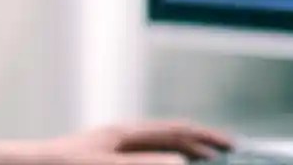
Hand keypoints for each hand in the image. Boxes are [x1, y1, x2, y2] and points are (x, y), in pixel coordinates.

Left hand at [33, 119, 234, 163]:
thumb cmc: (61, 163)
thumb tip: (182, 162)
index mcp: (125, 133)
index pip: (176, 130)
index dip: (206, 136)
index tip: (232, 146)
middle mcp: (122, 140)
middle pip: (170, 141)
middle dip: (199, 148)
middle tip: (226, 158)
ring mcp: (114, 154)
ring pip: (158, 155)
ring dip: (182, 159)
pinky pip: (142, 163)